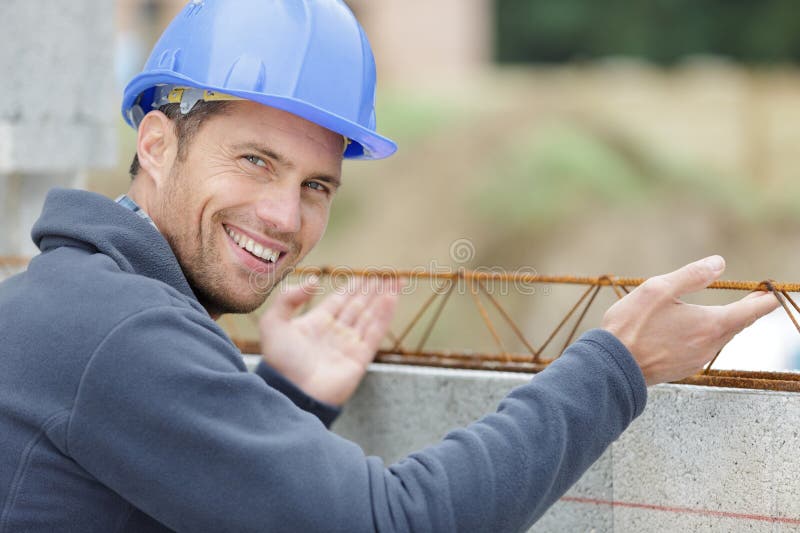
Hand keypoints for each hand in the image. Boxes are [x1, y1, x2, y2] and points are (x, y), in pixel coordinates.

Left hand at [259, 276, 400, 405]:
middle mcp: (335, 332)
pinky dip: (384, 315)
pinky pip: (375, 332)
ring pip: (370, 315)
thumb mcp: (273, 323)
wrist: (291, 392)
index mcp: (316, 323)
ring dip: (384, 298)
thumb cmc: (279, 362)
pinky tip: (392, 299)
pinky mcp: (360, 358)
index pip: (340, 300)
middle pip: (359, 305)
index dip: (354, 286)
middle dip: (374, 289)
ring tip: (397, 281)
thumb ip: (288, 298)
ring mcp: (349, 345)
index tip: (366, 274)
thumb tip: (313, 280)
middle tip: (388, 273)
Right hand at [601, 256, 778, 385]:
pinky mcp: (683, 368)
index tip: (774, 294)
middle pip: (737, 325)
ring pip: (718, 338)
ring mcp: (697, 360)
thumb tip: (719, 263)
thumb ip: (692, 275)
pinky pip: (701, 348)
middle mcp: (710, 345)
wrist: (613, 367)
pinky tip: (687, 331)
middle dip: (746, 311)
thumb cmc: (633, 326)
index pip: (752, 311)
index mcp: (711, 324)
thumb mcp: (658, 288)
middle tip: (755, 299)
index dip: (766, 300)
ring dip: (721, 324)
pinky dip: (702, 336)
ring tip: (717, 312)